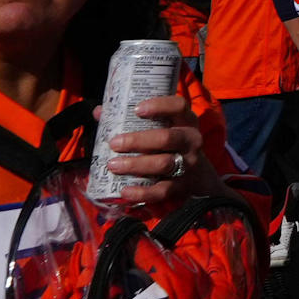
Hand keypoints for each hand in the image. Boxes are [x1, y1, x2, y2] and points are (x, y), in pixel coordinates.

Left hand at [105, 86, 207, 203]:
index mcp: (186, 121)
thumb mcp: (162, 127)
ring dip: (136, 164)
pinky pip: (162, 190)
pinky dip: (143, 192)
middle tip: (114, 143)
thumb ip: (132, 119)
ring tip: (113, 165)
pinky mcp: (182, 186)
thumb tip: (99, 112)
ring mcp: (188, 164)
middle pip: (167, 138)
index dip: (160, 106)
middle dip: (138, 141)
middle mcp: (191, 140)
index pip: (179, 106)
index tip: (137, 109)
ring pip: (163, 163)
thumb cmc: (171, 144)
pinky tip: (125, 190)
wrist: (199, 175)